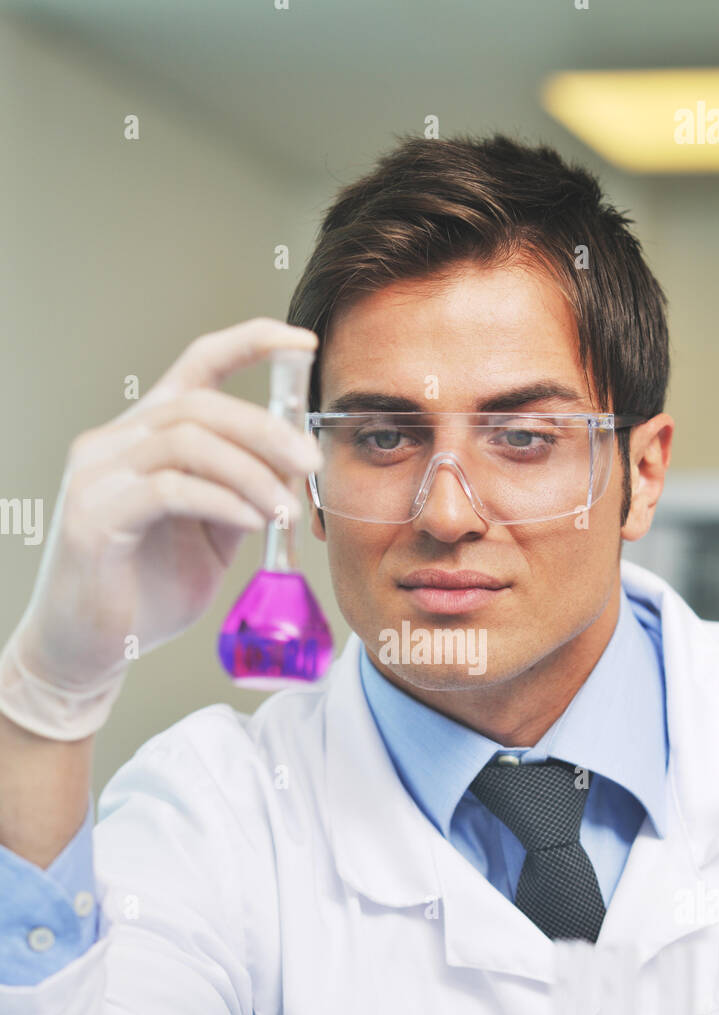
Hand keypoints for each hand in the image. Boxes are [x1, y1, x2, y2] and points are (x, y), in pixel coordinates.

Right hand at [11, 317, 320, 695]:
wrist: (90, 648)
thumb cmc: (146, 591)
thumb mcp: (212, 536)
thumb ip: (243, 493)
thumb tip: (292, 465)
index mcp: (144, 436)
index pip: (197, 366)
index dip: (251, 342)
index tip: (303, 344)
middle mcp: (114, 443)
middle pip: (200, 405)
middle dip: (265, 428)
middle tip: (309, 461)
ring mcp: (97, 475)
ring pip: (186, 441)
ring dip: (249, 471)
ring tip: (283, 509)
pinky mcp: (93, 516)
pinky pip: (169, 489)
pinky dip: (222, 501)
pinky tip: (251, 523)